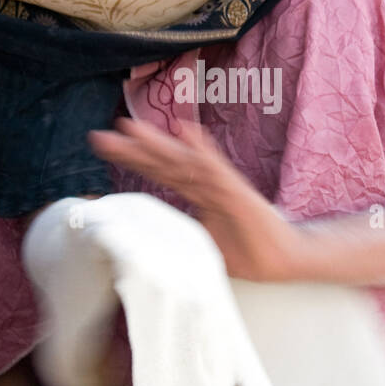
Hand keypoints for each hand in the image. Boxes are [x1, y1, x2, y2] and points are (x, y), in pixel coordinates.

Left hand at [88, 117, 305, 281]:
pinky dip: (201, 149)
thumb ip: (179, 238)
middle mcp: (206, 184)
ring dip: (157, 143)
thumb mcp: (202, 246)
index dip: (132, 158)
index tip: (103, 146)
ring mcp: (222, 186)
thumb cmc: (249, 250)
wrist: (285, 258)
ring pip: (183, 160)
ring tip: (130, 128)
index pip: (159, 171)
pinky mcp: (238, 194)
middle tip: (99, 135)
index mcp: (198, 194)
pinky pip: (216, 169)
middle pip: (163, 161)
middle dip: (131, 148)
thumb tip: (146, 247)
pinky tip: (187, 129)